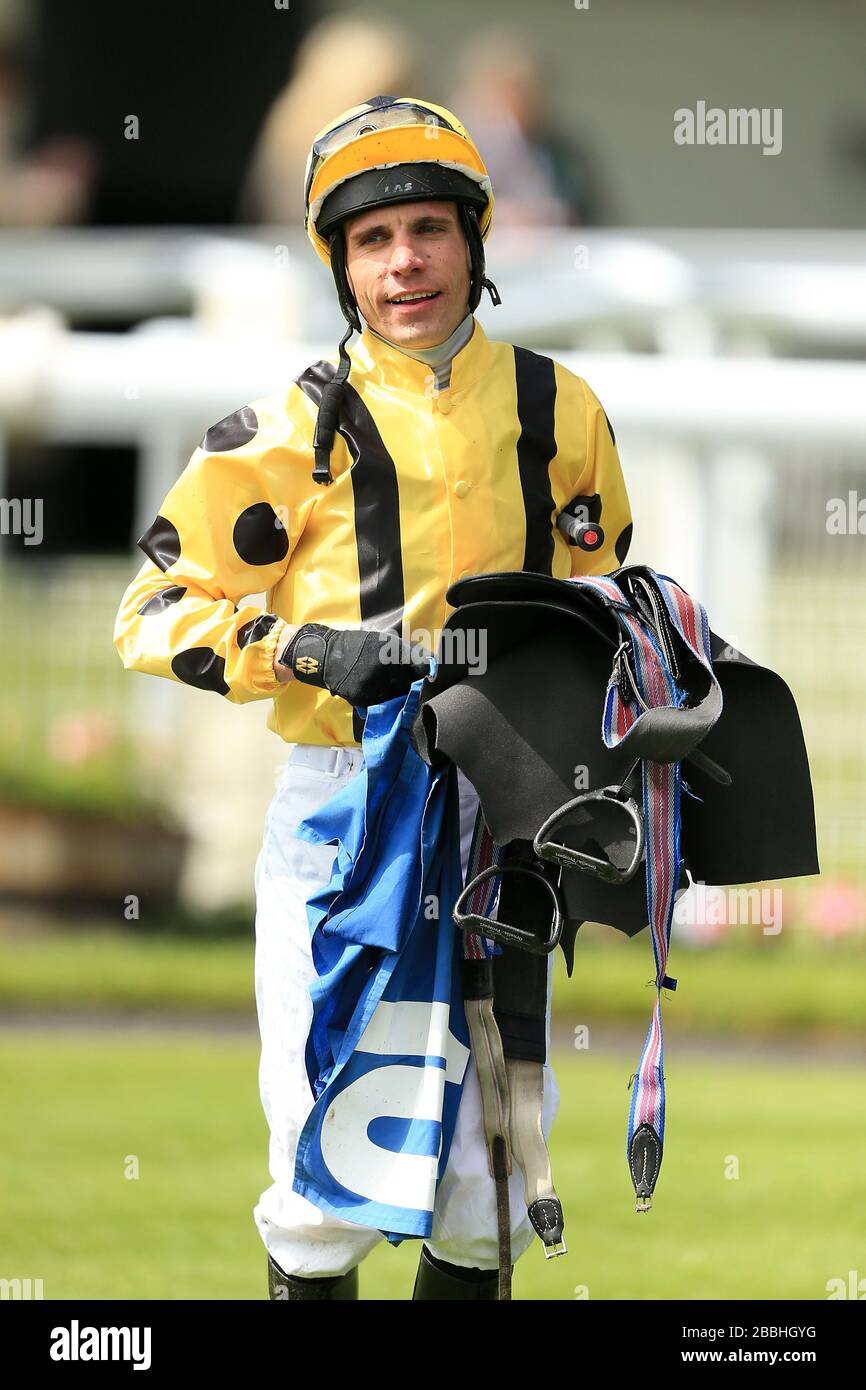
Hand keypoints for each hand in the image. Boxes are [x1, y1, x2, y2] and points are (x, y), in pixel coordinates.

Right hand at [279, 624, 429, 706]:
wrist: (326, 655)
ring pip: (396, 697)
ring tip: (388, 688)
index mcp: (392, 650)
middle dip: (409, 685)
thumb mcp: (382, 639)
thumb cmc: (357, 645)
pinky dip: (381, 701)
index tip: (431, 675)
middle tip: (404, 683)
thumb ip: (406, 650)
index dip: (427, 671)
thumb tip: (431, 661)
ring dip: (396, 695)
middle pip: (410, 684)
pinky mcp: (362, 697)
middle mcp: (385, 667)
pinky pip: (380, 704)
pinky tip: (375, 692)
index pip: (421, 664)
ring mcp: (373, 684)